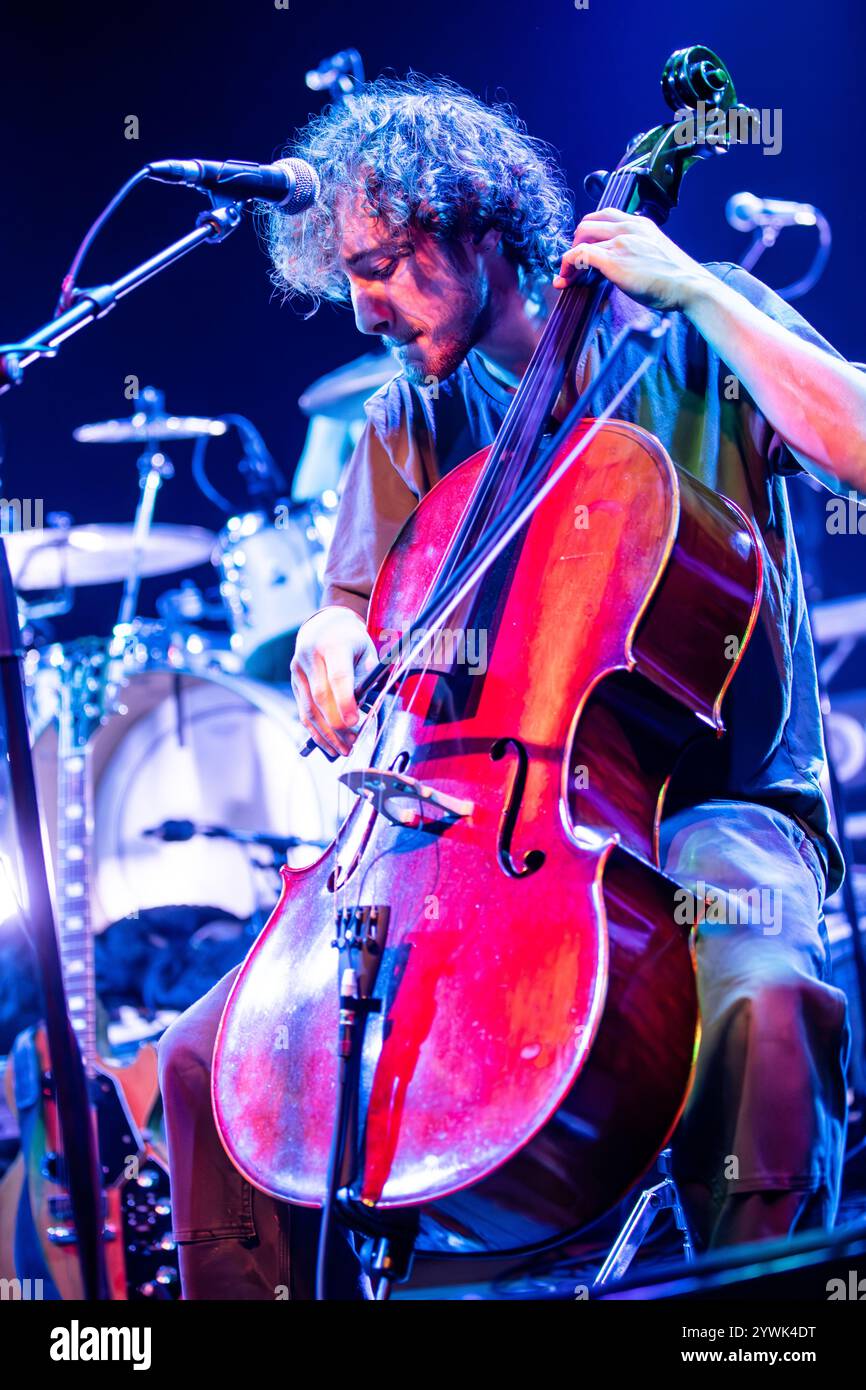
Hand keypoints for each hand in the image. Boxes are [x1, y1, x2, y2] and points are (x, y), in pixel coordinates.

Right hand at [291, 605, 377, 756]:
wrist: (324, 626)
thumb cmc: (351, 640)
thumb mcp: (367, 650)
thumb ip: (366, 676)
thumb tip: (363, 706)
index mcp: (332, 645)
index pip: (338, 677)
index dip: (346, 702)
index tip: (356, 722)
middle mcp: (310, 657)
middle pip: (321, 698)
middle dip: (337, 725)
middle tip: (353, 743)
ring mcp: (298, 670)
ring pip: (309, 709)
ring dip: (326, 734)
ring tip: (343, 749)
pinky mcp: (294, 682)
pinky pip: (303, 711)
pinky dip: (315, 731)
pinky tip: (328, 744)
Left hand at [553, 208, 712, 312]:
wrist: (690, 287)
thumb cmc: (677, 279)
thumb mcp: (657, 256)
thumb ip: (639, 253)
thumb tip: (626, 267)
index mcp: (641, 224)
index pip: (606, 216)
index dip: (590, 232)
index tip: (586, 249)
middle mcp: (629, 227)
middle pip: (588, 222)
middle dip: (576, 241)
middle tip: (575, 263)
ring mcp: (620, 241)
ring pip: (580, 238)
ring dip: (568, 258)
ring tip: (567, 277)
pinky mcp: (613, 259)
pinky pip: (579, 254)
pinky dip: (567, 266)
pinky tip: (565, 280)